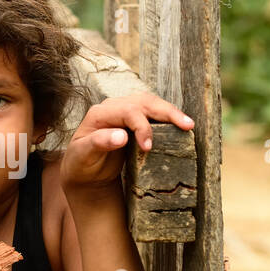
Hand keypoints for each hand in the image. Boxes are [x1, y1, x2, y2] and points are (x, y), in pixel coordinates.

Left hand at [61, 92, 193, 196]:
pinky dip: (168, 118)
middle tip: (186, 126)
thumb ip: (98, 144)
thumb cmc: (81, 162)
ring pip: (151, 104)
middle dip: (166, 113)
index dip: (142, 127)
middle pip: (143, 102)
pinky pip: (153, 113)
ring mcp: (124, 110)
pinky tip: (181, 125)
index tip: (148, 147)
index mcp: (99, 113)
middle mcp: (113, 107)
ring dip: (171, 113)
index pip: (128, 112)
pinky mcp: (134, 119)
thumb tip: (121, 136)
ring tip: (188, 125)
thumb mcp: (83, 155)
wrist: (83, 168)